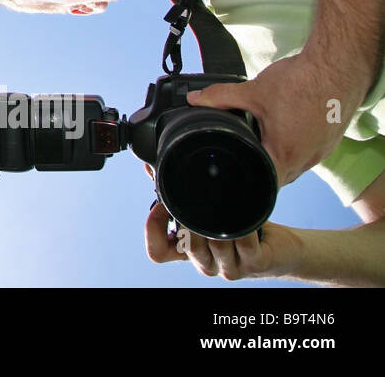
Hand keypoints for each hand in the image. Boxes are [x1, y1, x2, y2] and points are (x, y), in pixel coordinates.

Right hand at [145, 197, 296, 280]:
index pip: (158, 252)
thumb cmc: (242, 227)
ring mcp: (230, 268)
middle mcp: (206, 264)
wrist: (283, 250)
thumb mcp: (208, 214)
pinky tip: (248, 214)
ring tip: (227, 201)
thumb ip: (182, 200)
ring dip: (221, 219)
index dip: (153, 230)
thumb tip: (151, 167)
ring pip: (216, 242)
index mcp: (189, 253)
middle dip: (191, 217)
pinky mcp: (254, 263)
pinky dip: (245, 224)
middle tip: (198, 197)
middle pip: (187, 244)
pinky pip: (244, 241)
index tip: (160, 206)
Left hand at [188, 53, 359, 186]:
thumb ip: (221, 96)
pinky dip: (295, 146)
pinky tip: (287, 129)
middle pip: (279, 177)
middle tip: (247, 149)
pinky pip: (309, 153)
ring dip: (279, 157)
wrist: (340, 66)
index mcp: (286, 153)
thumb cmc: (303, 82)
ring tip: (266, 139)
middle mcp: (307, 159)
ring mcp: (322, 151)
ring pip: (295, 166)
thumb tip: (196, 99)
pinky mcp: (331, 140)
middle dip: (261, 165)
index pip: (265, 184)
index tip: (239, 174)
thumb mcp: (253, 91)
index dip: (249, 182)